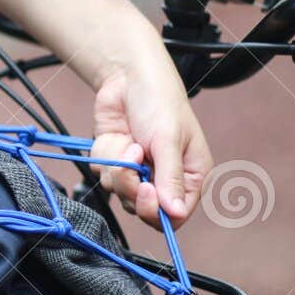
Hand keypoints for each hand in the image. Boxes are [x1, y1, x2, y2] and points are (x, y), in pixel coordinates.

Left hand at [90, 67, 211, 229]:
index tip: (144, 189)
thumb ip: (170, 178)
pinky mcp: (116, 163)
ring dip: (118, 165)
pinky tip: (117, 137)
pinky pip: (103, 175)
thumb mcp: (169, 139)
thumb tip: (175, 214)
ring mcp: (138, 172)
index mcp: (191, 177)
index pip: (176, 217)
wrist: (127, 77)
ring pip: (119, 192)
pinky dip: (106, 155)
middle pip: (143, 209)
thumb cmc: (159, 102)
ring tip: (129, 141)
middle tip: (134, 155)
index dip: (157, 211)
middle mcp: (165, 180)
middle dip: (131, 184)